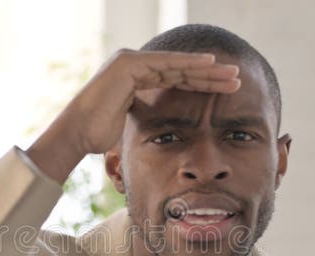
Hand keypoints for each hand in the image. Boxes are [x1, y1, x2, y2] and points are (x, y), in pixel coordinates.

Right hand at [26, 49, 240, 182]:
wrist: (77, 134)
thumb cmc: (98, 135)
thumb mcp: (130, 124)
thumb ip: (146, 117)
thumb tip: (163, 132)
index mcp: (137, 78)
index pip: (176, 80)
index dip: (202, 84)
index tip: (225, 90)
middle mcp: (135, 65)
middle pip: (181, 70)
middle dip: (210, 75)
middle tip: (237, 79)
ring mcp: (131, 61)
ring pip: (178, 65)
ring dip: (207, 70)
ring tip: (232, 74)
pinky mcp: (129, 63)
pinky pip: (166, 63)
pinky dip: (189, 64)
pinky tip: (210, 65)